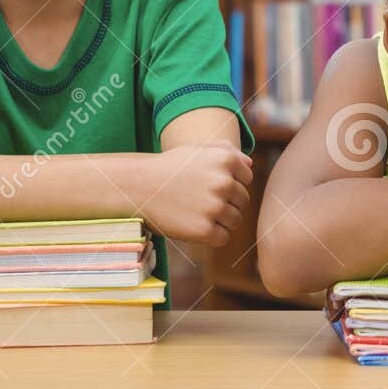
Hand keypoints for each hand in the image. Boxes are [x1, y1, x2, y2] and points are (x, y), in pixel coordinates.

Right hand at [137, 141, 251, 246]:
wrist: (138, 187)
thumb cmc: (169, 168)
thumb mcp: (196, 150)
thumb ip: (225, 151)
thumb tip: (250, 164)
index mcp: (225, 160)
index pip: (247, 179)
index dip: (231, 184)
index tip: (210, 186)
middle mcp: (224, 182)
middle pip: (243, 201)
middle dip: (227, 203)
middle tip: (201, 202)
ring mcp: (214, 207)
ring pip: (236, 221)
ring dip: (221, 221)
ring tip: (198, 214)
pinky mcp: (203, 229)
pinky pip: (223, 238)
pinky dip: (213, 236)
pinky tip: (196, 226)